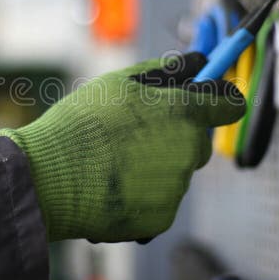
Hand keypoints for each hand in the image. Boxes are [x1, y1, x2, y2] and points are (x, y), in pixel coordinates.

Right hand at [0, 53, 245, 241]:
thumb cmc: (82, 123)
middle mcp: (189, 151)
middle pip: (198, 143)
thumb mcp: (121, 83)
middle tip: (137, 136)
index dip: (220, 102)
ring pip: (176, 174)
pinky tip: (113, 188)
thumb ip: (166, 72)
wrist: (49, 177)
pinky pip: (161, 203)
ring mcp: (177, 188)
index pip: (229, 106)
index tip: (211, 102)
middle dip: (177, 137)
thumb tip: (198, 61)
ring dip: (156, 168)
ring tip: (114, 164)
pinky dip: (143, 198)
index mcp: (184, 113)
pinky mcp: (161, 218)